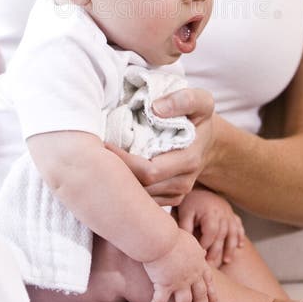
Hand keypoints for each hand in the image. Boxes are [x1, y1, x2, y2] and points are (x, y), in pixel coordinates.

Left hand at [105, 88, 214, 205]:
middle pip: (141, 188)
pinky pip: (143, 202)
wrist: (208, 140)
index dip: (123, 161)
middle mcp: (183, 182)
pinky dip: (126, 191)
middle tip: (94, 156)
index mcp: (189, 159)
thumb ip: (183, 100)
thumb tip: (156, 109)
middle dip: (116, 175)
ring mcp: (177, 193)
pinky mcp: (169, 198)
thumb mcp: (200, 101)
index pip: (148, 171)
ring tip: (99, 165)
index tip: (104, 144)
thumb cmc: (198, 118)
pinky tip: (113, 175)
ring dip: (119, 184)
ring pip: (139, 199)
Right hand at [143, 228, 217, 301]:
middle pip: (200, 296)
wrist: (162, 237)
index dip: (212, 294)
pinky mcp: (164, 284)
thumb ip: (195, 249)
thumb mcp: (189, 239)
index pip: (208, 281)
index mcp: (198, 263)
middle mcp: (192, 275)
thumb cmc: (172, 233)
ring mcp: (179, 281)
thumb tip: (201, 251)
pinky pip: (159, 301)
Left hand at [178, 188, 244, 267]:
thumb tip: (187, 244)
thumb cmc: (190, 203)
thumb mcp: (184, 213)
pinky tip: (240, 246)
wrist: (199, 188)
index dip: (206, 245)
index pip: (211, 232)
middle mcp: (223, 213)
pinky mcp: (232, 214)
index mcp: (210, 212)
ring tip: (227, 261)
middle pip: (222, 235)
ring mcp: (229, 214)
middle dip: (217, 251)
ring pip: (233, 233)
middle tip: (211, 264)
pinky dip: (240, 236)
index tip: (200, 255)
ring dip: (231, 248)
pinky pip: (239, 226)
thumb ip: (185, 227)